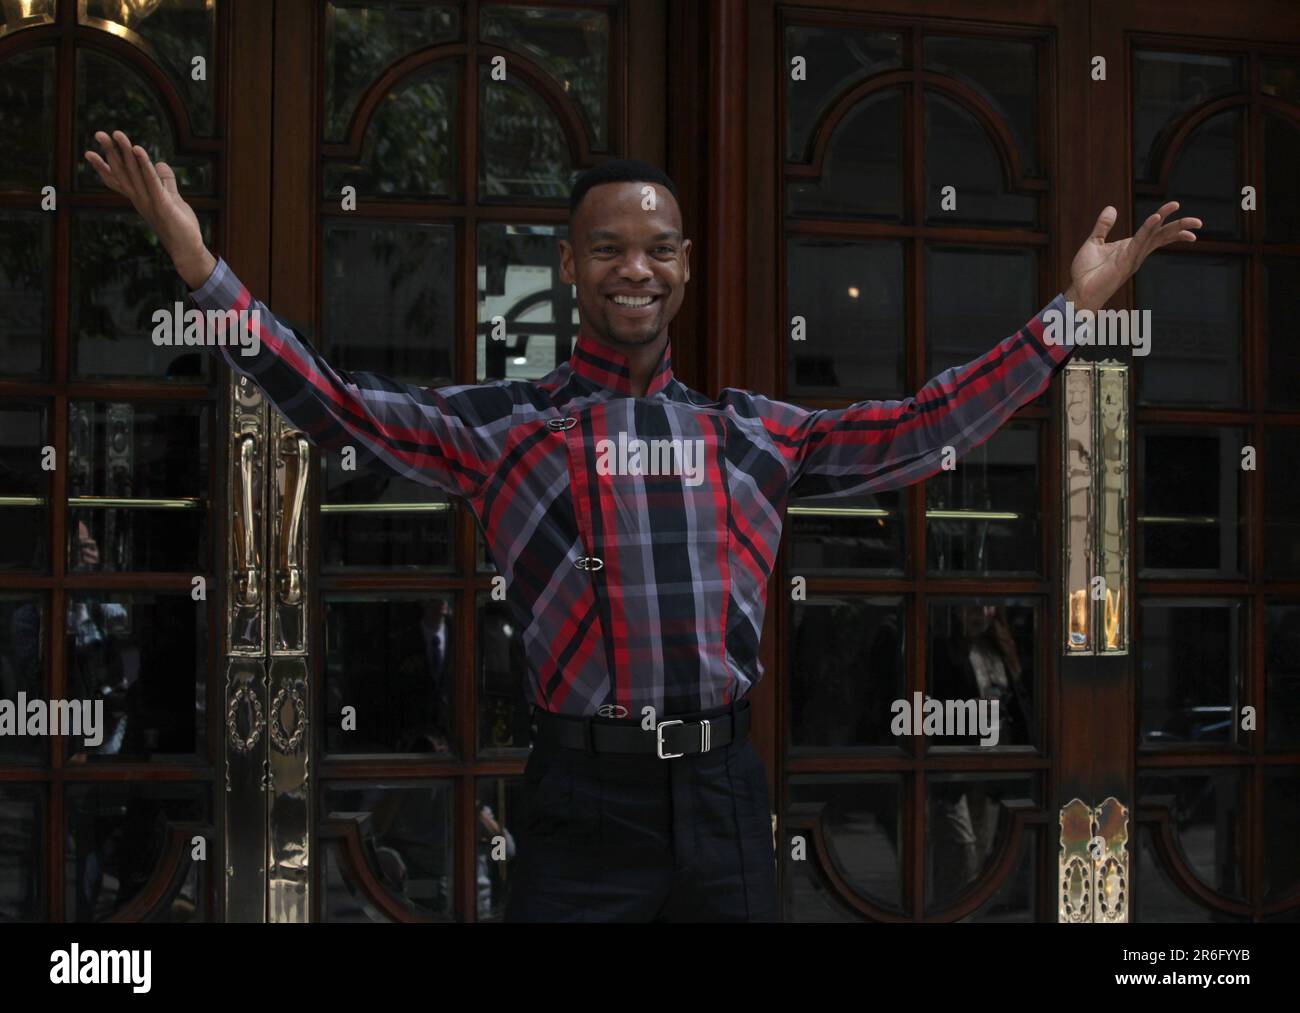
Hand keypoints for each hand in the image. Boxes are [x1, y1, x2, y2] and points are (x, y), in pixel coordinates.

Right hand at [83, 130, 214, 288]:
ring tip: (117, 134)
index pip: (118, 179)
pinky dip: (145, 165)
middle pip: (122, 172)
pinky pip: (152, 181)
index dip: (103, 166)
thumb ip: (166, 181)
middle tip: (98, 134)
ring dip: (125, 152)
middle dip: (110, 152)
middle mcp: (140, 199)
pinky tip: (138, 150)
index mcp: (140, 197)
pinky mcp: (163, 205)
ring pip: (134, 173)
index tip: (88, 152)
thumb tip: (161, 163)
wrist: (188, 249)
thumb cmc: (179, 226)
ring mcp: (149, 202)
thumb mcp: (172, 199)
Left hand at [1064, 202, 1200, 313]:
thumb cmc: (1086, 272)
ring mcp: (1133, 258)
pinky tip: (1155, 218)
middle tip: (1198, 221)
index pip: (1153, 230)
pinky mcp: (1126, 263)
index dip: (1165, 218)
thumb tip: (1112, 208)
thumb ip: (1103, 226)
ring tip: (1191, 221)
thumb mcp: (1093, 242)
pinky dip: (1147, 230)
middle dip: (1179, 227)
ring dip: (1173, 228)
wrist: (1079, 291)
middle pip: (1162, 236)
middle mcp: (1136, 252)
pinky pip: (1139, 242)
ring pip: (1156, 238)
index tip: (1176, 206)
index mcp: (1130, 246)